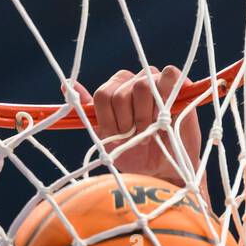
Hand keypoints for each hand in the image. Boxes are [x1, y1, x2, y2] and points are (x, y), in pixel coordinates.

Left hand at [74, 66, 201, 185]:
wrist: (163, 170)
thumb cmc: (135, 154)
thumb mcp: (106, 136)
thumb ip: (89, 111)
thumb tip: (65, 84)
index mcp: (115, 91)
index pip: (103, 94)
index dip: (108, 119)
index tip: (117, 135)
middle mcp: (133, 82)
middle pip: (121, 92)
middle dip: (126, 121)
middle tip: (135, 136)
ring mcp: (156, 81)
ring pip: (142, 85)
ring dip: (144, 115)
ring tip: (150, 131)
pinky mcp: (179, 85)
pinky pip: (169, 75)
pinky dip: (165, 96)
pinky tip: (163, 117)